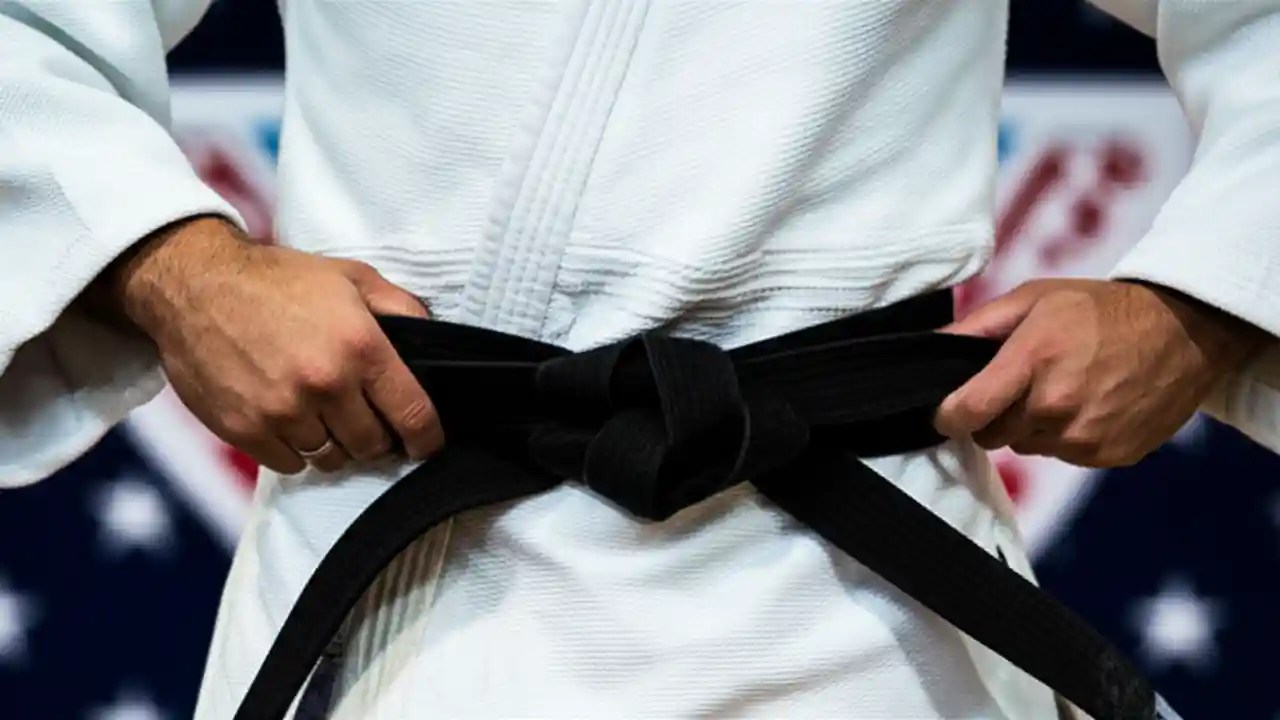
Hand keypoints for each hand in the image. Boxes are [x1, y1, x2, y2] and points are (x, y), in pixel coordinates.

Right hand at [101, 216, 444, 473]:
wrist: (195, 285)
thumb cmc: (278, 280)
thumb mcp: (352, 277)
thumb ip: (400, 307)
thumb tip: (433, 339)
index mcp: (360, 347)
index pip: (413, 415)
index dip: (427, 439)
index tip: (426, 445)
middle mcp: (325, 385)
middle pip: (372, 445)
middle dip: (377, 437)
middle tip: (367, 419)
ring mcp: (282, 412)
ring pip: (332, 458)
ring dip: (336, 444)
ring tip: (326, 416)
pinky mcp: (245, 430)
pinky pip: (290, 464)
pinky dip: (297, 450)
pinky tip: (291, 420)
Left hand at [933, 279, 1267, 466]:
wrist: (1182, 332)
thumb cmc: (1098, 309)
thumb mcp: (1033, 298)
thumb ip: (976, 326)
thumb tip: (929, 347)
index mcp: (1031, 362)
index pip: (966, 412)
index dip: (947, 415)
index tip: (946, 411)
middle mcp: (1055, 407)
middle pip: (991, 434)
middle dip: (995, 413)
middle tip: (1021, 383)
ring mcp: (1084, 437)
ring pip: (1026, 447)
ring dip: (1031, 426)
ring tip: (1061, 389)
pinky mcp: (1108, 456)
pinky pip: (1063, 455)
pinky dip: (1066, 437)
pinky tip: (1088, 405)